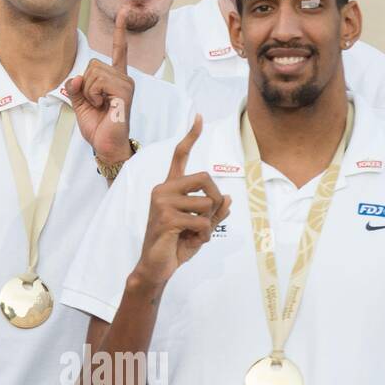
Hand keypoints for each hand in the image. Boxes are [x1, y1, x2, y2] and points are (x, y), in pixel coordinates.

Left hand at [68, 7, 135, 162]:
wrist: (106, 145)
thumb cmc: (97, 126)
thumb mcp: (80, 104)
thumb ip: (75, 88)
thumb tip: (74, 78)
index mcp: (115, 78)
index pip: (118, 50)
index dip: (119, 31)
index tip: (123, 11)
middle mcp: (124, 78)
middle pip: (92, 63)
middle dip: (84, 84)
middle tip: (93, 102)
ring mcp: (126, 84)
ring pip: (93, 72)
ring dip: (88, 91)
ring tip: (99, 105)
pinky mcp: (124, 92)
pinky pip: (98, 82)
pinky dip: (92, 95)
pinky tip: (102, 106)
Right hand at [134, 116, 230, 286]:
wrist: (157, 267)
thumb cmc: (176, 245)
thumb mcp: (201, 228)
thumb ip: (214, 212)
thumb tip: (228, 198)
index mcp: (169, 188)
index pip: (179, 157)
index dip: (191, 137)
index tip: (199, 117)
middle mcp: (162, 190)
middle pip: (205, 178)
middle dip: (215, 199)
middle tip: (206, 220)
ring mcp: (162, 202)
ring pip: (207, 204)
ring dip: (208, 224)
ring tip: (192, 235)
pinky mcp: (166, 218)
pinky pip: (202, 222)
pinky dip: (203, 236)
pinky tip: (188, 242)